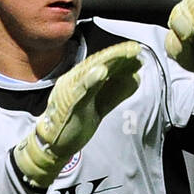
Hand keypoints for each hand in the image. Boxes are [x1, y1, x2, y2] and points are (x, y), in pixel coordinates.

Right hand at [14, 40, 141, 187]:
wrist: (55, 144)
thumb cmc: (76, 122)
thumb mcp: (100, 106)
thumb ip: (115, 92)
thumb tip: (136, 77)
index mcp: (83, 79)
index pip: (103, 63)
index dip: (121, 56)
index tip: (137, 50)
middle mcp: (74, 79)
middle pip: (98, 62)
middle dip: (118, 54)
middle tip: (135, 49)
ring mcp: (69, 90)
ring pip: (89, 71)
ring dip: (108, 61)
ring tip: (124, 53)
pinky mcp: (67, 104)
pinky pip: (79, 90)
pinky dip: (89, 80)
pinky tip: (101, 71)